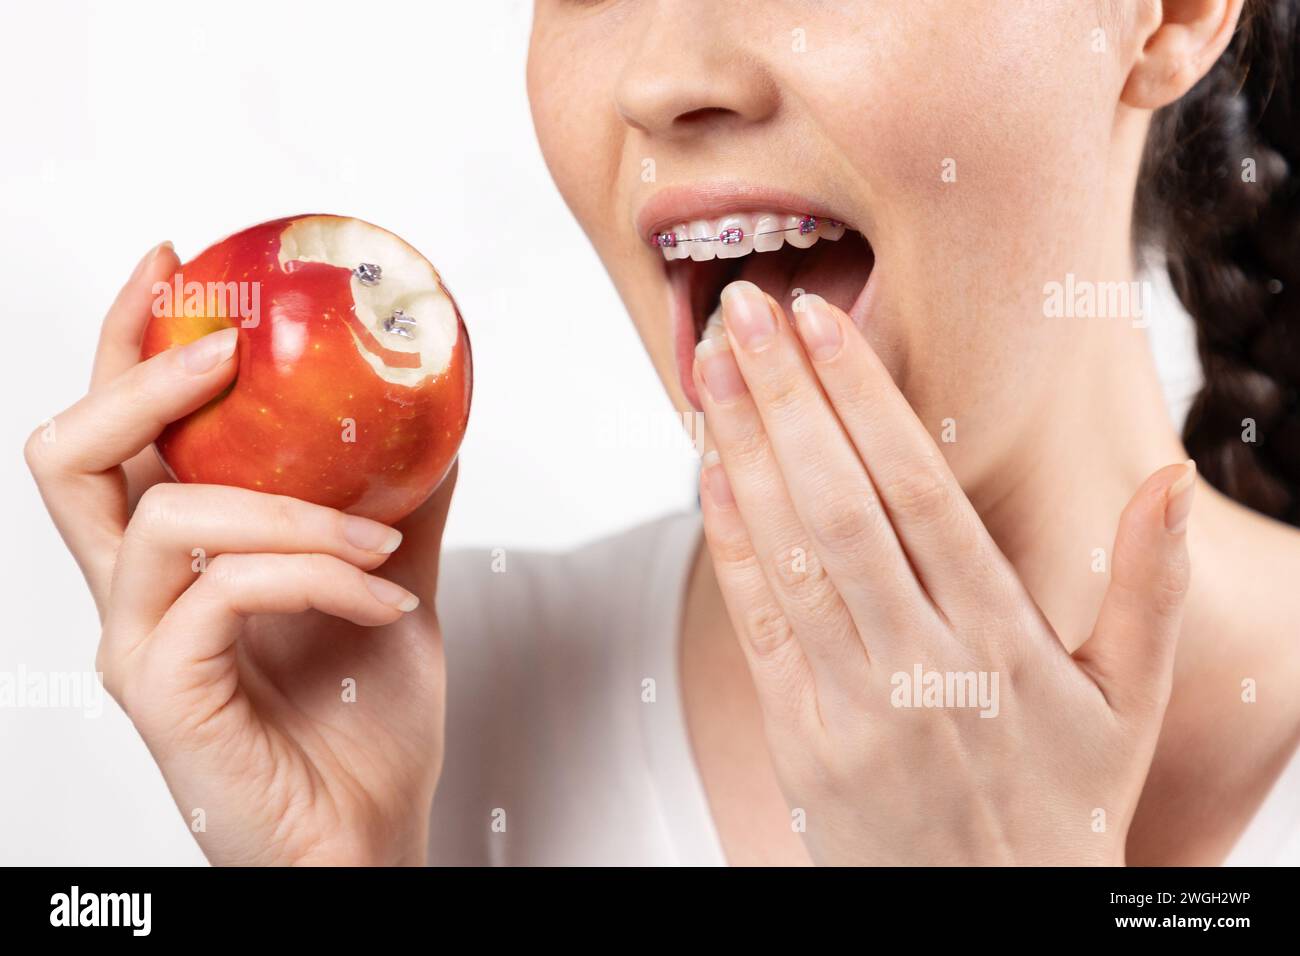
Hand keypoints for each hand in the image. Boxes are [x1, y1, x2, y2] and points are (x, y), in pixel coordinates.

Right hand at [25, 242, 455, 865]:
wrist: (371, 836)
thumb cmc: (364, 724)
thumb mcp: (390, 586)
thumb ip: (400, 508)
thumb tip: (437, 421)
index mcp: (179, 561)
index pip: (118, 433)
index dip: (126, 340)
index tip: (173, 262)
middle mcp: (136, 596)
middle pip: (71, 454)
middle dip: (140, 376)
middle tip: (224, 343)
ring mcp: (140, 648)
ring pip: (166, 516)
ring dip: (290, 502)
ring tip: (379, 530)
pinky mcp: (164, 697)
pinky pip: (223, 592)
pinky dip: (316, 570)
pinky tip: (383, 593)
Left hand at [693, 280, 1193, 865]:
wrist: (989, 925)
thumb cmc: (1060, 805)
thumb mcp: (1129, 703)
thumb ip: (1149, 587)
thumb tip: (1172, 474)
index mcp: (1003, 641)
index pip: (920, 491)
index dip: (862, 398)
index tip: (821, 318)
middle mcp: (921, 664)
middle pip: (838, 504)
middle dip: (785, 396)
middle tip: (739, 309)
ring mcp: (851, 705)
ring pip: (787, 553)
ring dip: (740, 450)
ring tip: (710, 365)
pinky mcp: (798, 739)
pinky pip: (755, 624)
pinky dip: (729, 543)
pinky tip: (706, 472)